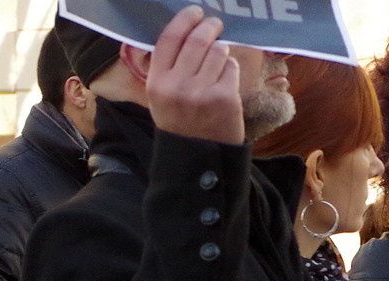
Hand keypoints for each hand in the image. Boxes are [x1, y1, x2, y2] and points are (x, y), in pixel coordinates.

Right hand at [146, 8, 243, 144]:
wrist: (199, 158)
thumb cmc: (180, 123)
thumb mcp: (160, 97)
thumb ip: (167, 67)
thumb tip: (184, 31)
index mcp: (157, 81)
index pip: (170, 38)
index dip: (184, 20)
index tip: (195, 12)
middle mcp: (178, 85)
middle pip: (197, 41)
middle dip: (209, 27)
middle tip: (216, 24)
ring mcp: (202, 92)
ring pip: (217, 52)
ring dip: (221, 50)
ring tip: (219, 56)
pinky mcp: (225, 99)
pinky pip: (231, 69)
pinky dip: (231, 69)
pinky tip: (226, 79)